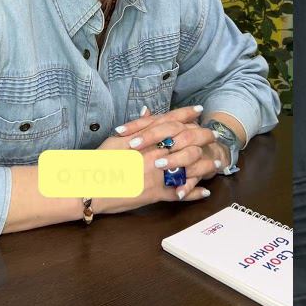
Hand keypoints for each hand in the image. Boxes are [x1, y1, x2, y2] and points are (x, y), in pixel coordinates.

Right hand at [93, 105, 223, 213]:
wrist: (89, 186)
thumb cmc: (99, 162)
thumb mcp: (115, 140)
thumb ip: (136, 126)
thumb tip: (149, 111)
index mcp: (144, 139)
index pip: (170, 122)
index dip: (186, 115)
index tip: (199, 111)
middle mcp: (153, 154)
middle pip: (186, 142)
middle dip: (202, 136)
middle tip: (213, 134)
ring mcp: (156, 175)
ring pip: (188, 167)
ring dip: (204, 165)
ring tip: (216, 163)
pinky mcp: (154, 194)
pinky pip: (179, 193)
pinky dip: (193, 192)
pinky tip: (204, 191)